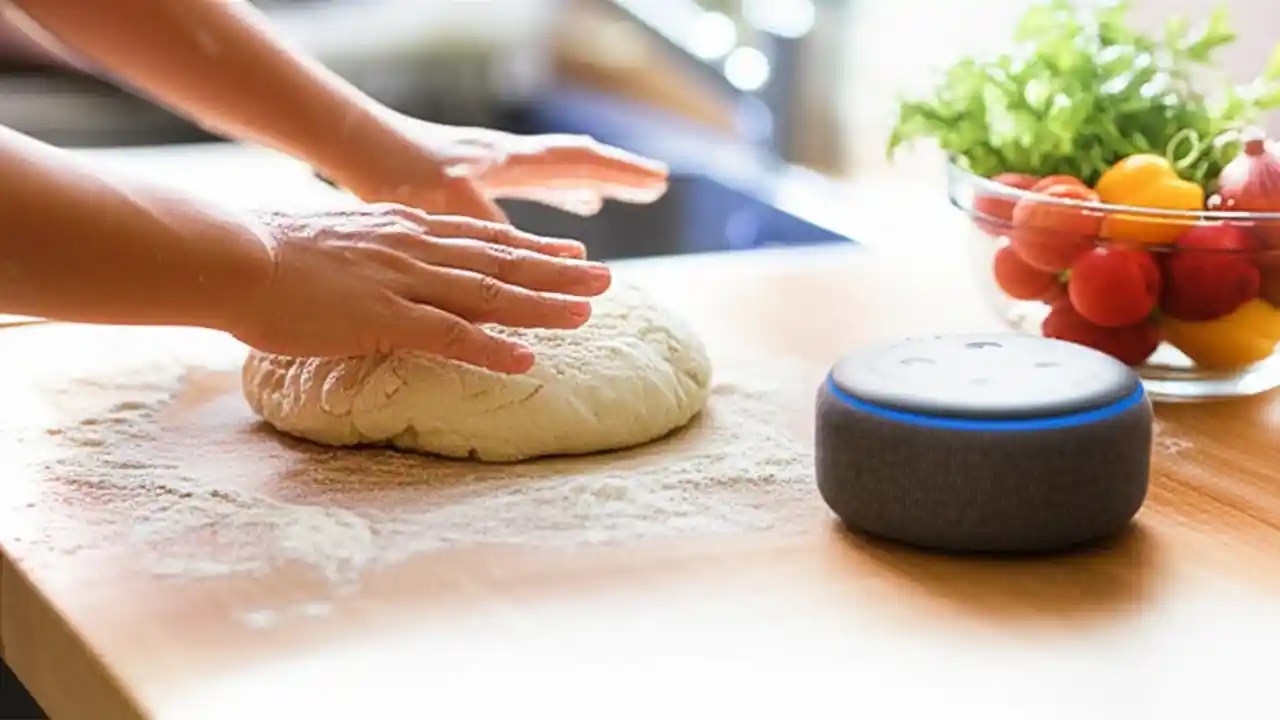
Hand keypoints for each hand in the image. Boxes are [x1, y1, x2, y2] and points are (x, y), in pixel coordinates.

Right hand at [233, 204, 608, 372]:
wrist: (231, 256)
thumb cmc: (271, 257)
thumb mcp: (339, 245)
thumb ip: (376, 255)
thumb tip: (389, 274)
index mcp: (404, 232)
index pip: (481, 238)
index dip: (530, 248)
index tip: (569, 252)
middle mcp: (415, 250)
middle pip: (501, 261)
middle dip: (557, 272)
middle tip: (605, 278)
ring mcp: (403, 282)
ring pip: (490, 294)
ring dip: (543, 304)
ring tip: (588, 312)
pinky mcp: (383, 317)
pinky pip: (450, 336)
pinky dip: (492, 348)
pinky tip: (528, 360)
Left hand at [329, 113, 670, 221]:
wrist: (354, 144)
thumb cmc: (394, 176)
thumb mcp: (445, 208)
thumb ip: (494, 231)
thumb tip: (542, 260)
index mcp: (507, 161)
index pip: (576, 163)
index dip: (617, 175)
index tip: (657, 183)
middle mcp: (506, 154)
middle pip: (574, 159)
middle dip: (617, 172)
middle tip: (659, 181)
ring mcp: (492, 160)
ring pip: (553, 167)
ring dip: (589, 181)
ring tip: (621, 196)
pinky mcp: (474, 172)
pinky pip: (530, 179)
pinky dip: (559, 192)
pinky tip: (573, 209)